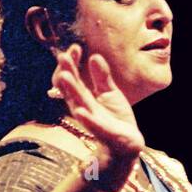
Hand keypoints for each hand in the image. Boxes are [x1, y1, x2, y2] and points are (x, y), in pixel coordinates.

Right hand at [51, 43, 144, 168]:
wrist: (127, 143)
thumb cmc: (115, 118)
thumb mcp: (109, 93)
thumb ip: (102, 77)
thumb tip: (94, 56)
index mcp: (83, 97)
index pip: (71, 78)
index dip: (71, 63)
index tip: (75, 48)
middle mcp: (83, 107)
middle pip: (70, 88)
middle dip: (66, 72)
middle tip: (63, 56)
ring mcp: (91, 120)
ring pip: (77, 103)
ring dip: (71, 90)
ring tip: (66, 76)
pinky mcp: (103, 132)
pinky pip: (93, 125)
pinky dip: (87, 118)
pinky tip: (80, 111)